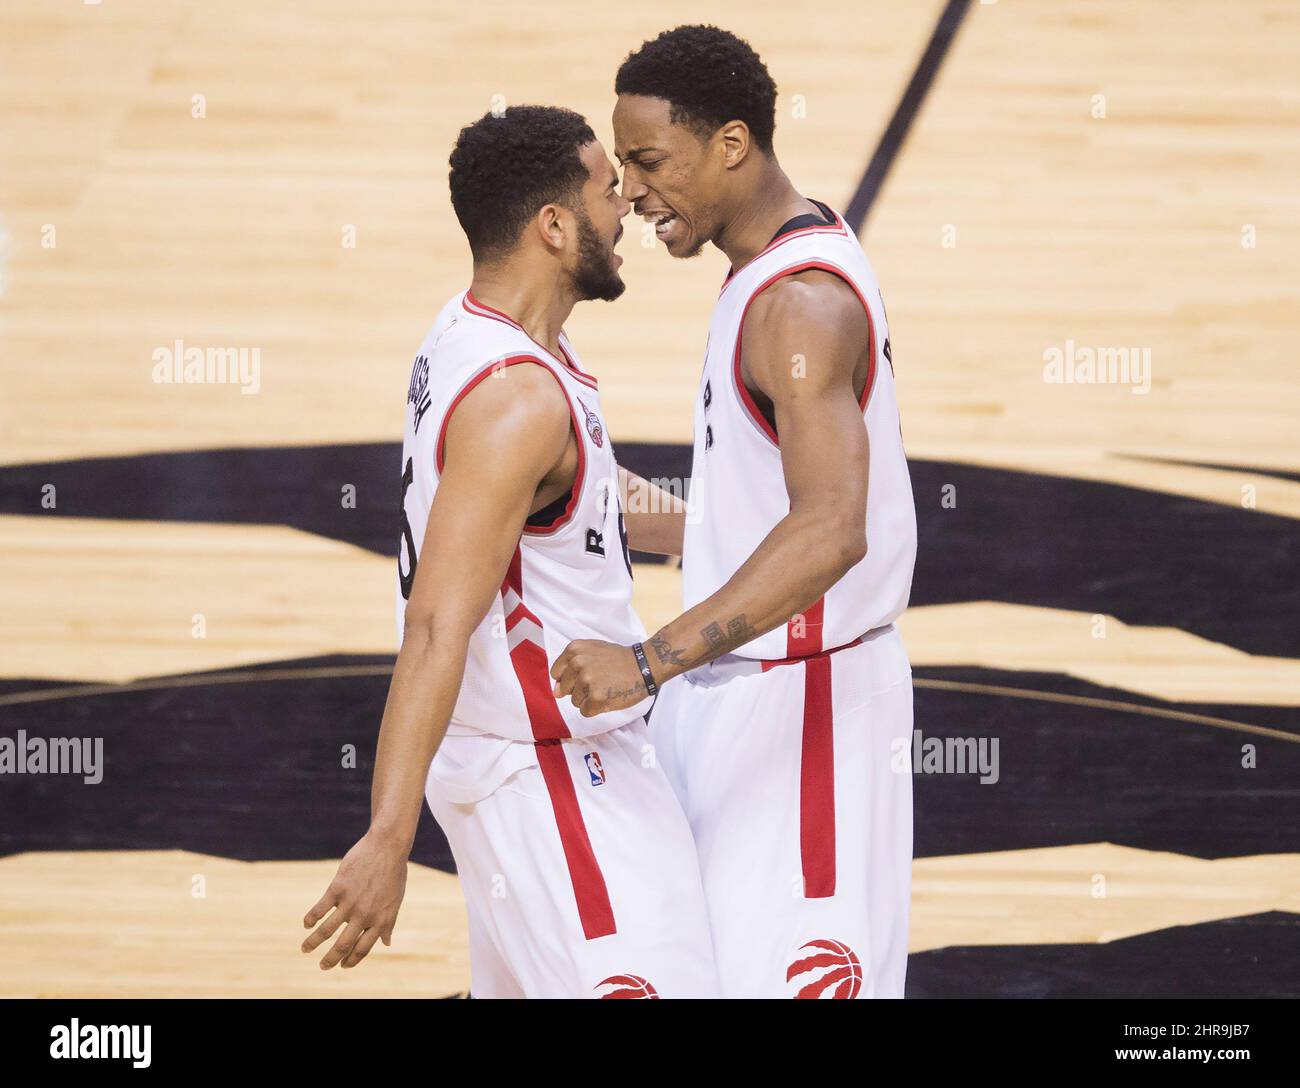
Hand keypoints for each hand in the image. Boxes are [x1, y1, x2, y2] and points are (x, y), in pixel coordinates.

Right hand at [302, 830, 408, 969]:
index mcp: (380, 920)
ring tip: (304, 949)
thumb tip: (386, 943)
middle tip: (322, 966)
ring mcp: (350, 902)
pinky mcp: (338, 888)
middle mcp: (365, 915)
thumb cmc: (393, 873)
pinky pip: (320, 909)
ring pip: (326, 931)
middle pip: (342, 946)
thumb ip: (389, 923)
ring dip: (313, 943)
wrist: (387, 846)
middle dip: (330, 960)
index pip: (363, 949)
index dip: (352, 960)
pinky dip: (310, 919)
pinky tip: (306, 925)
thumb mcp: (396, 900)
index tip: (343, 966)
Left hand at [551, 639, 649, 716]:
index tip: (586, 675)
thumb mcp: (592, 652)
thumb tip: (555, 692)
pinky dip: (597, 708)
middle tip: (600, 680)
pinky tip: (609, 697)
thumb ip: (570, 668)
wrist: (645, 665)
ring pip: (575, 702)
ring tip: (606, 687)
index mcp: (574, 649)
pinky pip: (586, 712)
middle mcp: (578, 663)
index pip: (557, 673)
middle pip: (565, 689)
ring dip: (589, 699)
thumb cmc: (618, 659)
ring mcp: (587, 681)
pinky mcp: (596, 698)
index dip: (571, 678)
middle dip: (580, 689)